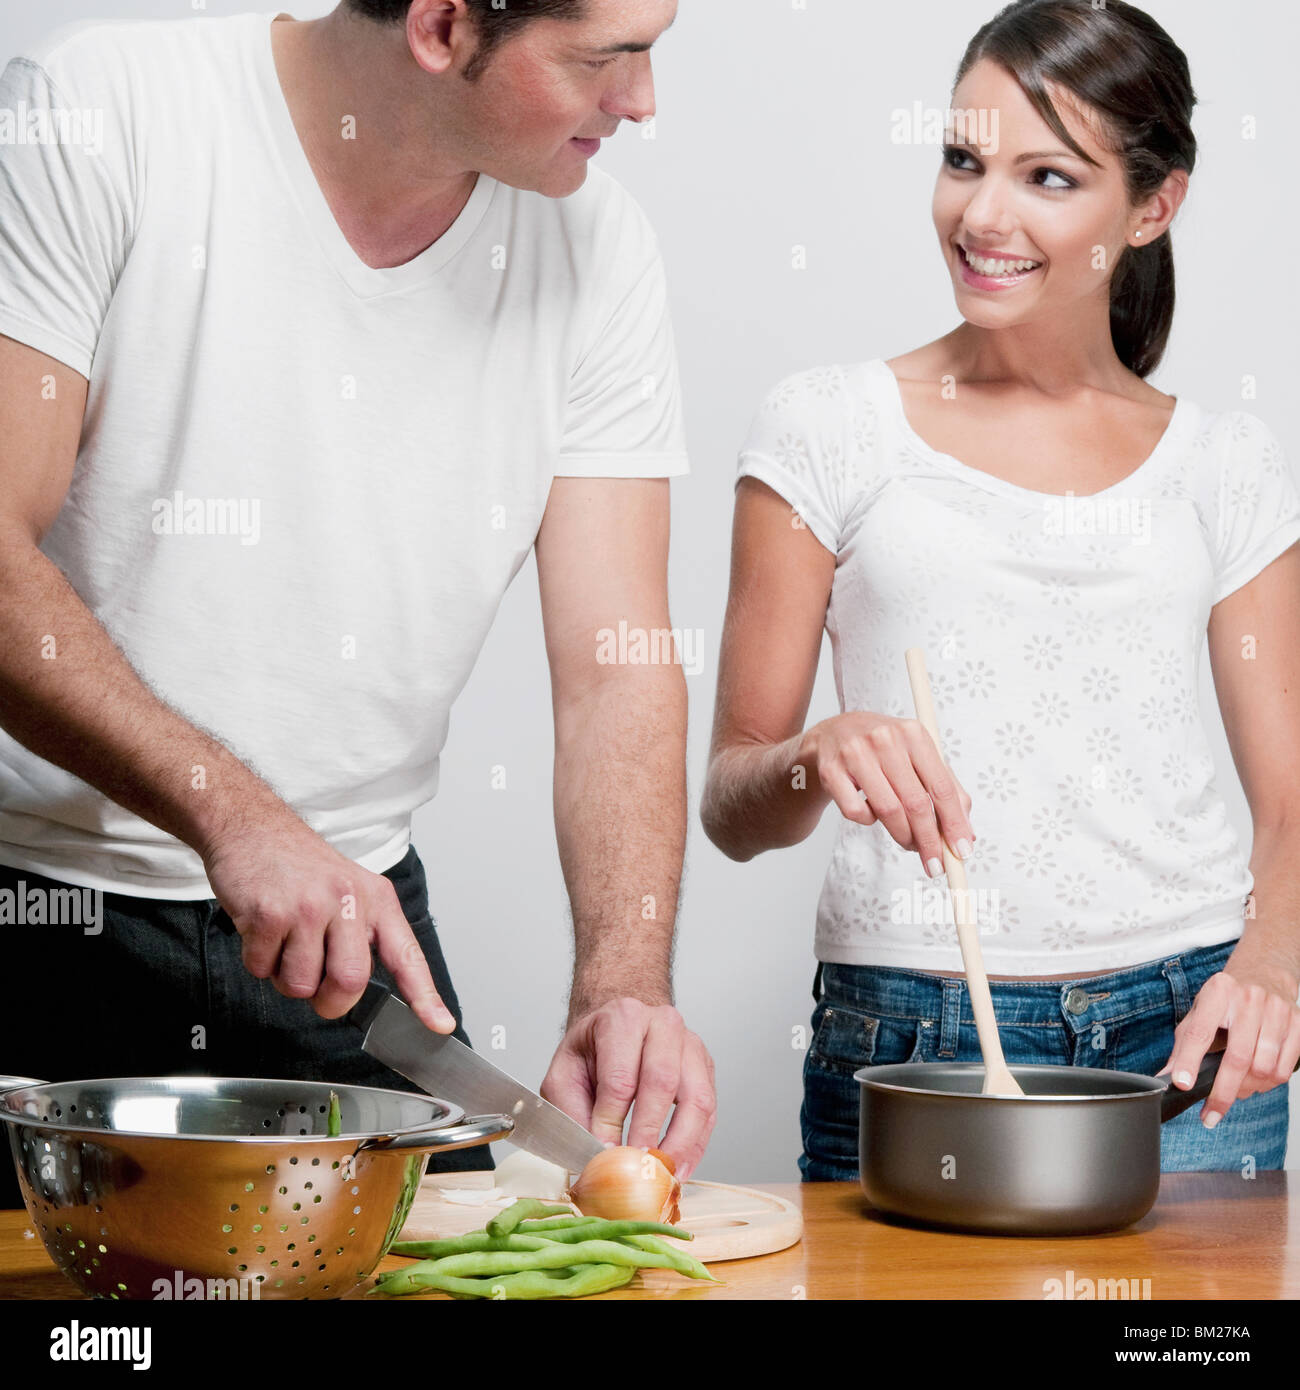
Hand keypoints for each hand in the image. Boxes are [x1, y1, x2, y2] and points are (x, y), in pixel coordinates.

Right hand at [201, 813, 454, 1033]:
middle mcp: (349, 901)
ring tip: (284, 941)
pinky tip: (262, 929)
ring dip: (285, 978)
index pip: (406, 955)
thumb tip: (358, 989)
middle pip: (350, 982)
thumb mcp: (349, 888)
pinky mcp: (270, 913)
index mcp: (376, 899)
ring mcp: (309, 906)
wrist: (253, 827)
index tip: (440, 1025)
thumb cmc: (300, 866)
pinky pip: (262, 970)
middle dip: (328, 1001)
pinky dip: (257, 962)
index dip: (425, 996)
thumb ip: (361, 935)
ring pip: (301, 985)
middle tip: (315, 983)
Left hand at [540, 998, 715, 1180]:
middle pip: (663, 1081)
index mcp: (622, 1018)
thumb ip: (573, 1113)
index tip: (604, 1154)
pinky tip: (680, 1167)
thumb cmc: (591, 1053)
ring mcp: (689, 1044)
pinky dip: (696, 1144)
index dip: (612, 1121)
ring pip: (696, 1097)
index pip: (620, 1077)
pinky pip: (709, 1109)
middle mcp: (662, 1024)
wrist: (617, 1030)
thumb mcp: (564, 1076)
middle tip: (635, 1166)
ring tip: (663, 1173)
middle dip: (649, 1131)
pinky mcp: (705, 1067)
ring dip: (680, 1143)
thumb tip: (594, 1154)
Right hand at [803, 712, 974, 876]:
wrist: (833, 733)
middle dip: (929, 840)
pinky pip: (857, 812)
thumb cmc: (883, 750)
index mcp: (913, 733)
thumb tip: (967, 833)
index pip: (941, 787)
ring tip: (909, 844)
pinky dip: (869, 821)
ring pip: (887, 810)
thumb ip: (946, 790)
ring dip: (903, 836)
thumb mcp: (918, 757)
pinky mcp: (831, 771)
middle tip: (936, 864)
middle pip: (916, 803)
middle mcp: (885, 739)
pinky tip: (871, 812)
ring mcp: (855, 753)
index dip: (955, 823)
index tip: (962, 851)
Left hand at [1158, 965, 1299, 1126]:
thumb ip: (1184, 1045)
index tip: (1182, 1084)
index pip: (1199, 1032)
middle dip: (1222, 1093)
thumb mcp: (1199, 1012)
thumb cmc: (1227, 998)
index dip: (1189, 1061)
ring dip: (1247, 1089)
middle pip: (1236, 1058)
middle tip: (1211, 1112)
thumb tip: (1167, 1077)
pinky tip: (1256, 1081)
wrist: (1264, 974)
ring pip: (1263, 1068)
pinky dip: (1268, 1084)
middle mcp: (1248, 999)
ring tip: (1235, 1090)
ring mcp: (1276, 1012)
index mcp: (1217, 993)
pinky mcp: (1297, 1025)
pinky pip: (1283, 1069)